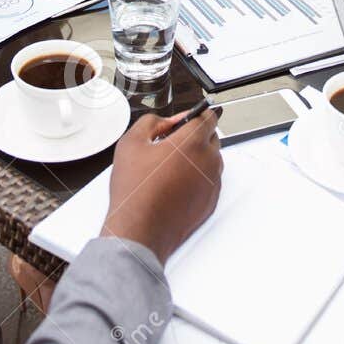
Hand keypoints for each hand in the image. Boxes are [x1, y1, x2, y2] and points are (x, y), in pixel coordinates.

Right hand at [100, 108, 223, 264]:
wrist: (140, 230)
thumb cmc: (136, 191)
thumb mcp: (131, 142)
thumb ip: (152, 122)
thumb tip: (167, 121)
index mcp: (192, 142)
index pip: (209, 116)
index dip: (196, 114)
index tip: (187, 118)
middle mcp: (209, 160)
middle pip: (211, 137)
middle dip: (194, 136)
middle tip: (171, 144)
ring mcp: (212, 182)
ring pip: (211, 160)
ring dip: (196, 158)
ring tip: (169, 168)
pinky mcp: (211, 201)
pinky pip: (209, 181)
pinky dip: (196, 179)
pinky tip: (174, 185)